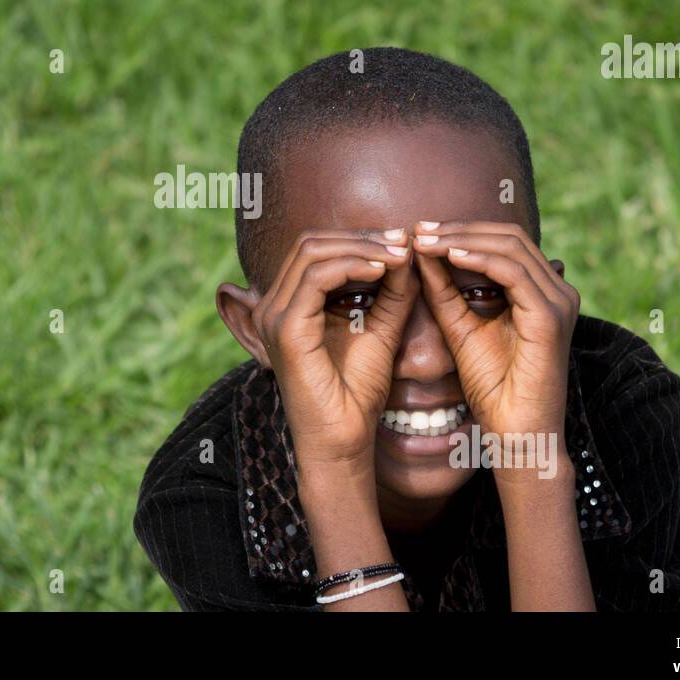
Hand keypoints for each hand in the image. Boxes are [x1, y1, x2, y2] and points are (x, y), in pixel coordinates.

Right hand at [250, 228, 416, 470]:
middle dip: (361, 237)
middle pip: (310, 242)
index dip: (359, 238)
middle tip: (403, 242)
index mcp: (287, 304)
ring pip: (313, 252)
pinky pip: (315, 277)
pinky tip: (383, 271)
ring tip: (399, 255)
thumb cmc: (357, 393)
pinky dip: (352, 266)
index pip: (315, 248)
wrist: (344, 442)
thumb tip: (408, 250)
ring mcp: (273, 316)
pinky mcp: (286, 330)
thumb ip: (392, 291)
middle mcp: (271, 306)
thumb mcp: (381, 329)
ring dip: (361, 248)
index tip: (402, 242)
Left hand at [411, 220, 579, 440]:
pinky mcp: (550, 316)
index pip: (504, 241)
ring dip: (462, 239)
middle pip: (508, 236)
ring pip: (509, 247)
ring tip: (425, 240)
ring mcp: (558, 301)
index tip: (419, 231)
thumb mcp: (460, 328)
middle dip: (459, 228)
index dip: (461, 230)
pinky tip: (447, 256)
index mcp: (541, 291)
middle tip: (418, 229)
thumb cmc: (493, 388)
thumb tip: (421, 252)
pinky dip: (478, 259)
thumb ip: (444, 291)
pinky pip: (512, 273)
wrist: (516, 434)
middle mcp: (557, 290)